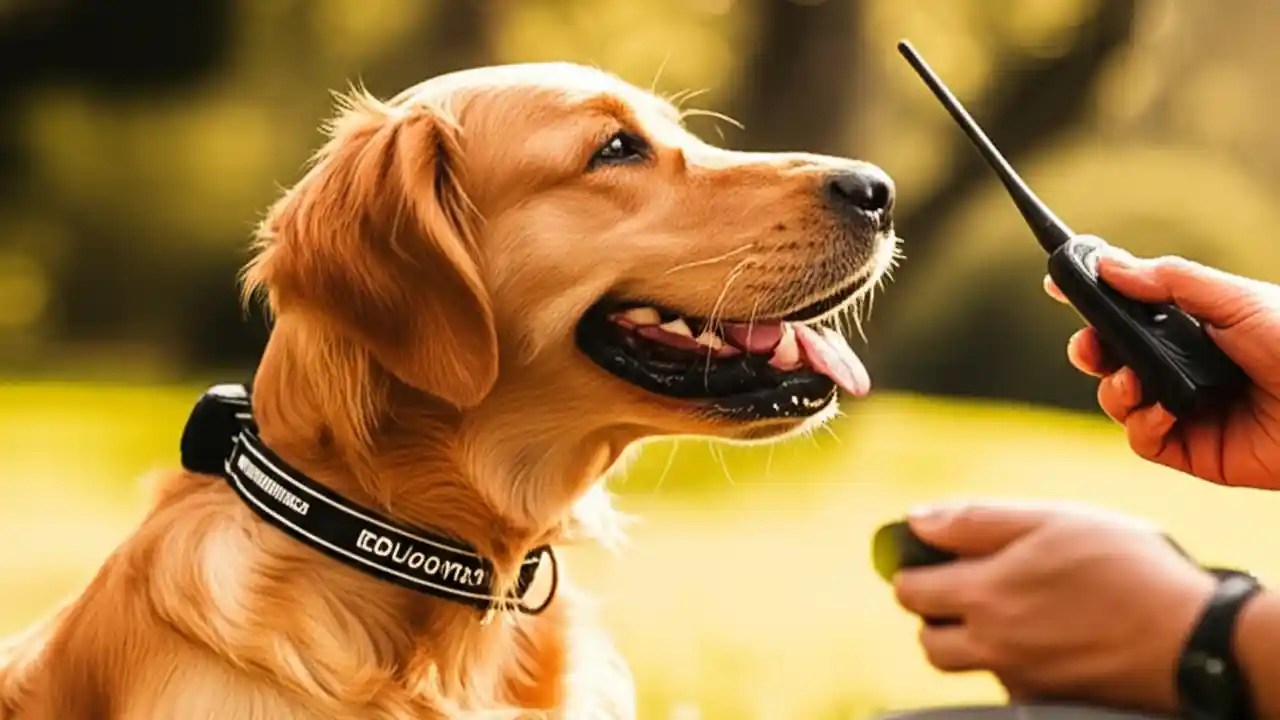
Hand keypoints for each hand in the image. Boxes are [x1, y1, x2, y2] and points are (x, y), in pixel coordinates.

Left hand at [894, 501, 1215, 711]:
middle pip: (928, 638)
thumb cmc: (1127, 569)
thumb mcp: (1052, 521)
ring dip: (966, 639)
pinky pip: (1004, 683)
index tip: (932, 558)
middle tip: (966, 585)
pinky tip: (1044, 637)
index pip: (909, 591)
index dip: (912, 570)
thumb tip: (916, 521)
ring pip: (963, 664)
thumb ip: (976, 521)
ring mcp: (1018, 678)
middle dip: (934, 610)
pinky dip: (1009, 661)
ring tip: (1004, 610)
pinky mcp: (1046, 700)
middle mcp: (991, 644)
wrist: (1193, 637)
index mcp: (983, 594)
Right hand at [1044, 244, 1279, 488]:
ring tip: (1135, 382)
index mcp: (1196, 325)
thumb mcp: (1235, 299)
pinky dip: (1141, 423)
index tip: (1058, 286)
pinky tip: (1166, 411)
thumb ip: (1169, 281)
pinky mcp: (1191, 450)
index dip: (1093, 299)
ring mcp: (1185, 408)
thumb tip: (1109, 264)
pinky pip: (1141, 437)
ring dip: (1114, 388)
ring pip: (1116, 399)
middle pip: (1112, 356)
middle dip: (1089, 348)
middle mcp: (1185, 366)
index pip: (1131, 309)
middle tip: (1088, 346)